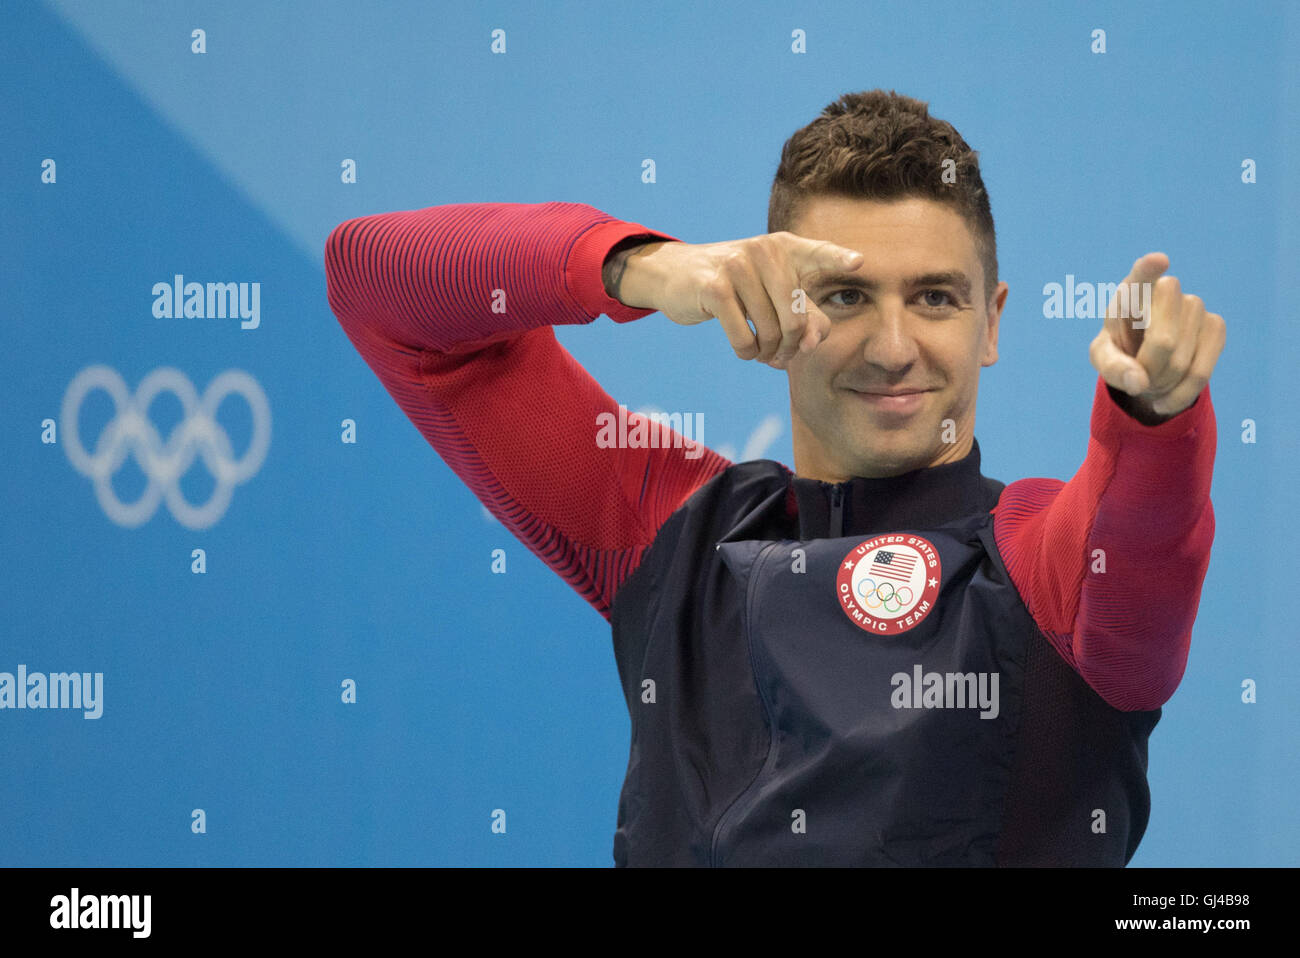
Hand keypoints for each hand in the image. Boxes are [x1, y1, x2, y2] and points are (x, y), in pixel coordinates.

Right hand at [608, 232, 862, 366]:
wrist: (675, 275)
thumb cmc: (734, 288)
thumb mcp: (769, 294)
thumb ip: (803, 315)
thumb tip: (812, 343)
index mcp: (784, 248)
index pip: (817, 253)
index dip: (837, 259)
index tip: (859, 263)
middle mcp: (764, 252)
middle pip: (796, 318)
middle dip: (790, 348)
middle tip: (780, 357)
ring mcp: (738, 267)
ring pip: (770, 332)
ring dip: (767, 354)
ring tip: (760, 352)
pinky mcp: (714, 287)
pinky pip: (744, 339)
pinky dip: (746, 353)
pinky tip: (743, 349)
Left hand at [1088, 252, 1224, 423]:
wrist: (1148, 356)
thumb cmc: (1120, 348)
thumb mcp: (1103, 358)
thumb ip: (1113, 368)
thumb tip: (1139, 382)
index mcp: (1130, 291)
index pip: (1140, 276)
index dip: (1148, 270)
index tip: (1157, 262)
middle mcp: (1166, 290)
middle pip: (1163, 343)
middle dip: (1148, 370)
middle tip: (1136, 376)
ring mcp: (1195, 304)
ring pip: (1181, 363)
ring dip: (1162, 383)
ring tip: (1151, 379)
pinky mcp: (1216, 325)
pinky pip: (1200, 374)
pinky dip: (1180, 393)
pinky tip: (1166, 396)